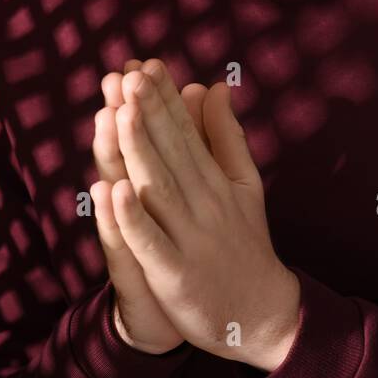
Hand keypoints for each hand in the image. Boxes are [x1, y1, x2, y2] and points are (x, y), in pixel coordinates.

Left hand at [102, 59, 300, 371]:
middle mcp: (205, 204)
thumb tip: (213, 86)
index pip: (188, 132)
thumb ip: (225, 136)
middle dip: (149, 113)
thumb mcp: (244, 184)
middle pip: (172, 153)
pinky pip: (151, 242)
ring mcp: (190, 238)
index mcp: (218, 180)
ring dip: (140, 151)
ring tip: (121, 113)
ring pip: (160, 189)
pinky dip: (133, 217)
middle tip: (128, 75)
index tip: (146, 65)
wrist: (262, 312)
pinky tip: (115, 190)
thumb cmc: (245, 243)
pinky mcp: (176, 274)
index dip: (166, 99)